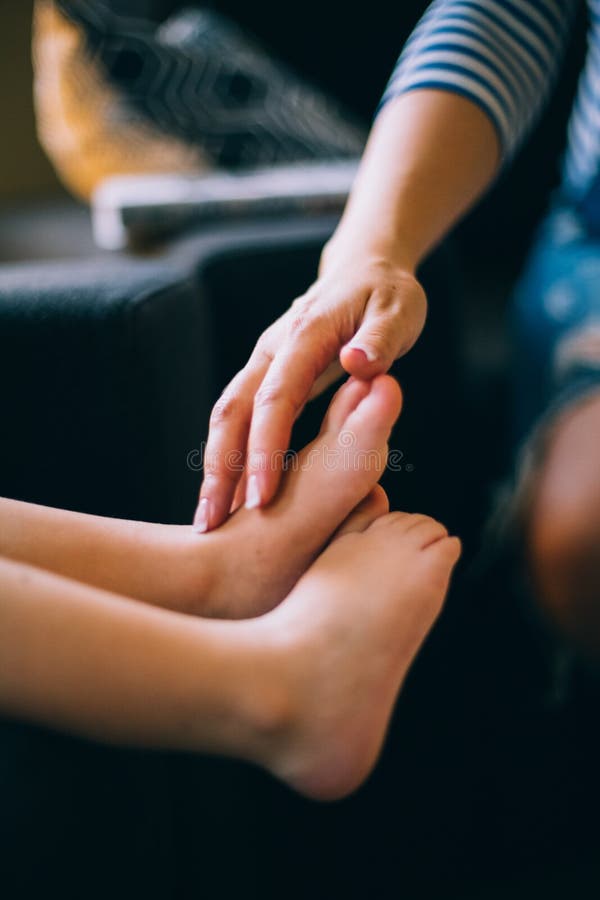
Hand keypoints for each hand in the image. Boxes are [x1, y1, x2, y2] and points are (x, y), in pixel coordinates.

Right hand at [193, 248, 426, 531]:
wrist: (365, 268)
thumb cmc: (389, 294)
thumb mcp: (399, 312)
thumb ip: (379, 339)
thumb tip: (356, 363)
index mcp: (304, 336)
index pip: (276, 399)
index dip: (265, 449)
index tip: (261, 496)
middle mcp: (272, 350)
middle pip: (233, 410)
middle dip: (220, 468)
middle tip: (211, 522)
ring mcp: (265, 362)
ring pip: (227, 415)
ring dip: (215, 466)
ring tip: (207, 518)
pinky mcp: (267, 375)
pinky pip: (240, 417)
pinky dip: (229, 453)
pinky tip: (227, 491)